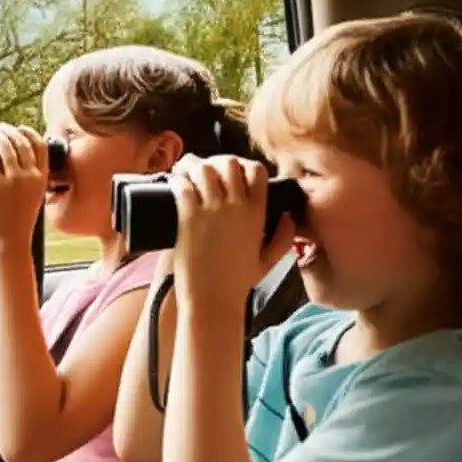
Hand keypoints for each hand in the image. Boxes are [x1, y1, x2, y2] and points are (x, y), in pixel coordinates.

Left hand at [0, 123, 48, 250]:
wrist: (9, 243)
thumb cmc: (16, 224)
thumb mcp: (30, 200)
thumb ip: (26, 186)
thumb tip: (12, 171)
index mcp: (42, 179)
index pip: (39, 145)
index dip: (27, 131)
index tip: (15, 127)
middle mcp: (31, 176)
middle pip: (19, 141)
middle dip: (3, 129)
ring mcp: (14, 181)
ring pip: (3, 146)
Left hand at [168, 154, 294, 309]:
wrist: (212, 299)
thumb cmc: (237, 282)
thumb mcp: (268, 261)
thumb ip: (283, 238)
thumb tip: (288, 217)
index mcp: (257, 213)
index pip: (256, 170)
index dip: (243, 165)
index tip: (230, 171)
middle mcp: (237, 206)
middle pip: (229, 162)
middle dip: (216, 161)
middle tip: (204, 171)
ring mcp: (213, 209)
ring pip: (204, 168)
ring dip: (193, 167)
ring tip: (185, 175)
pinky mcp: (189, 216)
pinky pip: (183, 184)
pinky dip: (177, 179)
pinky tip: (173, 183)